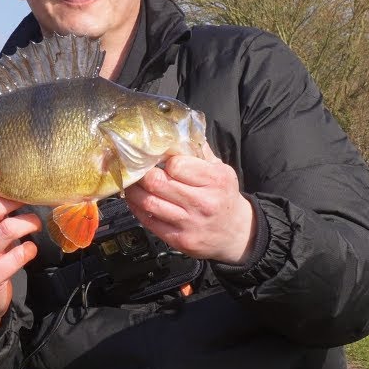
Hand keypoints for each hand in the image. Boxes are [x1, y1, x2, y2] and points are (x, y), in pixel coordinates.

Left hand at [124, 145, 256, 264]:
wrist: (236, 233)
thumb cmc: (223, 196)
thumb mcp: (221, 170)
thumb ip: (199, 151)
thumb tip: (177, 129)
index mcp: (215, 180)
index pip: (176, 165)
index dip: (162, 161)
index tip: (156, 159)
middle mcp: (203, 203)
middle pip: (158, 183)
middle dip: (142, 174)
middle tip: (136, 168)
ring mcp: (190, 223)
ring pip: (149, 203)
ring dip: (134, 191)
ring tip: (132, 183)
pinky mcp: (179, 240)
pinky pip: (149, 221)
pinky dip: (137, 209)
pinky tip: (136, 200)